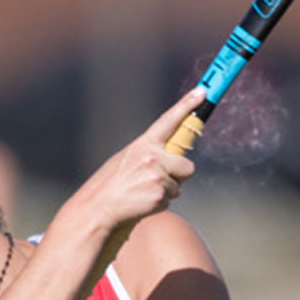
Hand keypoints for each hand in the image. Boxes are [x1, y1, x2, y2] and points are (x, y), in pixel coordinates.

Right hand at [63, 88, 205, 238]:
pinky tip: (141, 203)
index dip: (186, 105)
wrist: (98, 207)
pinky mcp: (159, 195)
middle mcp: (152, 156)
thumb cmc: (110, 184)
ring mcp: (157, 176)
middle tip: (156, 181)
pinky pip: (170, 201)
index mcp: (143, 144)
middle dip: (179, 176)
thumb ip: (149, 154)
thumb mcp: (126, 159)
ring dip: (166, 192)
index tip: (201, 92)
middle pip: (187, 166)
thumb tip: (169, 156)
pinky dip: (159, 204)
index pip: (169, 120)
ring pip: (179, 186)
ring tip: (142, 192)